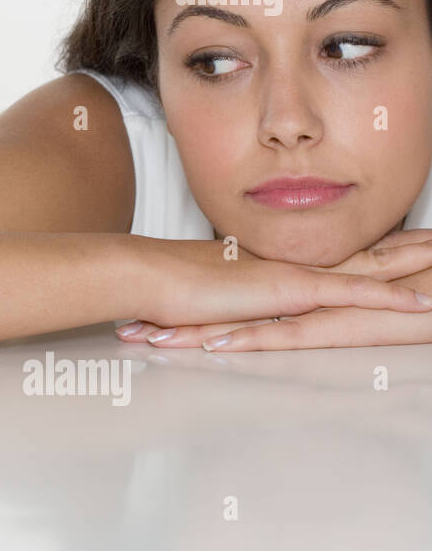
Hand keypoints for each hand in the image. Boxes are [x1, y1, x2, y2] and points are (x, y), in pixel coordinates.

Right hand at [119, 228, 431, 349]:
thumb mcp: (204, 295)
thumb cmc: (162, 286)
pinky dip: (389, 298)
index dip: (376, 245)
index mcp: (276, 261)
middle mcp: (291, 261)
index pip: (338, 252)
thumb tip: (228, 310)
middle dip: (409, 245)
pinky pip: (353, 294)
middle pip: (365, 251)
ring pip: (371, 266)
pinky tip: (421, 304)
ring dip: (413, 262)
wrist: (146, 275)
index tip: (406, 239)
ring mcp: (294, 273)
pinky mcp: (290, 290)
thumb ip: (224, 299)